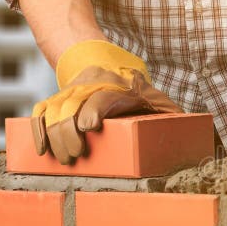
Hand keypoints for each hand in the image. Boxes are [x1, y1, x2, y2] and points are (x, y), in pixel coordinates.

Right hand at [31, 40, 182, 163]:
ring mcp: (74, 90)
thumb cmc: (144, 95)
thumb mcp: (162, 102)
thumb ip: (173, 116)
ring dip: (54, 134)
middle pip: (74, 104)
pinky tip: (40, 149)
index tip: (88, 127)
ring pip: (56, 108)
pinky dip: (37, 128)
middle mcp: (93, 85)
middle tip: (75, 157)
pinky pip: (42, 110)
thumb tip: (188, 133)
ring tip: (62, 159)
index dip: (94, 109)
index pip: (103, 95)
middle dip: (70, 132)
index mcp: (121, 87)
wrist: (112, 65)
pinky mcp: (60, 97)